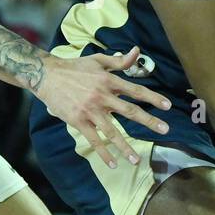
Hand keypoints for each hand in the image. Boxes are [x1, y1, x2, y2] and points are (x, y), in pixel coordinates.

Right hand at [37, 47, 171, 168]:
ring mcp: (90, 111)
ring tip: (136, 160)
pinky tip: (112, 163)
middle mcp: (102, 96)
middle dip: (149, 121)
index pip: (135, 90)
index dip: (153, 98)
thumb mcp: (97, 60)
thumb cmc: (74, 67)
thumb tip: (137, 51)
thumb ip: (119, 60)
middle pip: (130, 111)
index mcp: (108, 80)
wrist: (47, 75)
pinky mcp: (78, 121)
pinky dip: (103, 153)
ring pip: (112, 131)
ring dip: (125, 147)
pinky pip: (94, 140)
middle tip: (165, 130)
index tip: (167, 106)